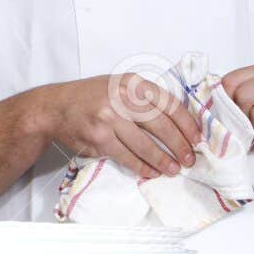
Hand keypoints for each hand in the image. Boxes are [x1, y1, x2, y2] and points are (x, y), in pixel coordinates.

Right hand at [43, 73, 202, 180]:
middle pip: (162, 125)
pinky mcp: (99, 138)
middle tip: (189, 159)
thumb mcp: (120, 86)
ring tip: (173, 169)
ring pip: (145, 145)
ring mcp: (109, 118)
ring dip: (163, 160)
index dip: (187, 123)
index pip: (169, 104)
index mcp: (133, 82)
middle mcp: (122, 97)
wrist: (55, 107)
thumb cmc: (92, 97)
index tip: (197, 138)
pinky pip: (127, 157)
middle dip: (179, 145)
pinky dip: (142, 167)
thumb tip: (179, 124)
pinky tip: (151, 171)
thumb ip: (145, 99)